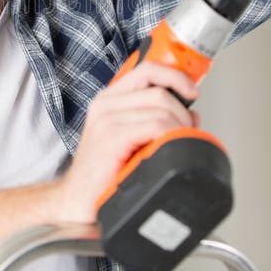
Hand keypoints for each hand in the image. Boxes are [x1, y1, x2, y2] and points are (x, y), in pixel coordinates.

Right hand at [56, 61, 199, 223]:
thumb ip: (156, 120)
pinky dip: (170, 136)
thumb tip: (191, 115)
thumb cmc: (103, 174)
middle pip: (160, 90)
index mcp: (109, 99)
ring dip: (179, 128)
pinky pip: (156, 126)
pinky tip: (165, 149)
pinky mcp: (112, 136)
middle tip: (185, 132)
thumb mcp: (131, 139)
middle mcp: (106, 104)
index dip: (176, 77)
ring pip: (162, 108)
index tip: (191, 92)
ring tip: (174, 145)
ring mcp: (107, 119)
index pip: (148, 70)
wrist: (79, 200)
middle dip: (182, 112)